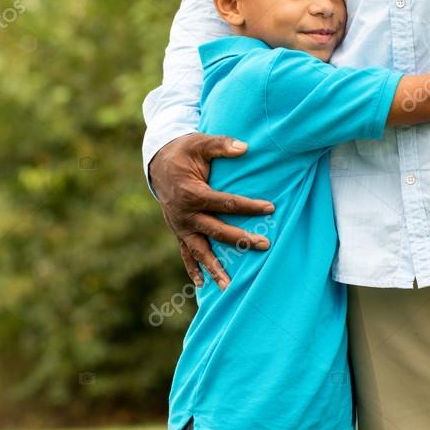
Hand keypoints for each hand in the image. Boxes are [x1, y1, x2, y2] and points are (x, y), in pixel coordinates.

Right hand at [150, 133, 274, 289]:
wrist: (158, 163)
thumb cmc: (184, 151)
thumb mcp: (200, 143)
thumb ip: (221, 145)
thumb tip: (245, 147)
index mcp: (193, 193)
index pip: (226, 203)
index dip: (249, 205)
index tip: (270, 208)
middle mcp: (185, 214)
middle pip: (217, 230)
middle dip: (240, 240)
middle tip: (264, 245)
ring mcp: (180, 226)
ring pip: (199, 250)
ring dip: (214, 268)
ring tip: (228, 286)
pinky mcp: (178, 231)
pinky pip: (185, 253)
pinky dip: (192, 268)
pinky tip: (201, 284)